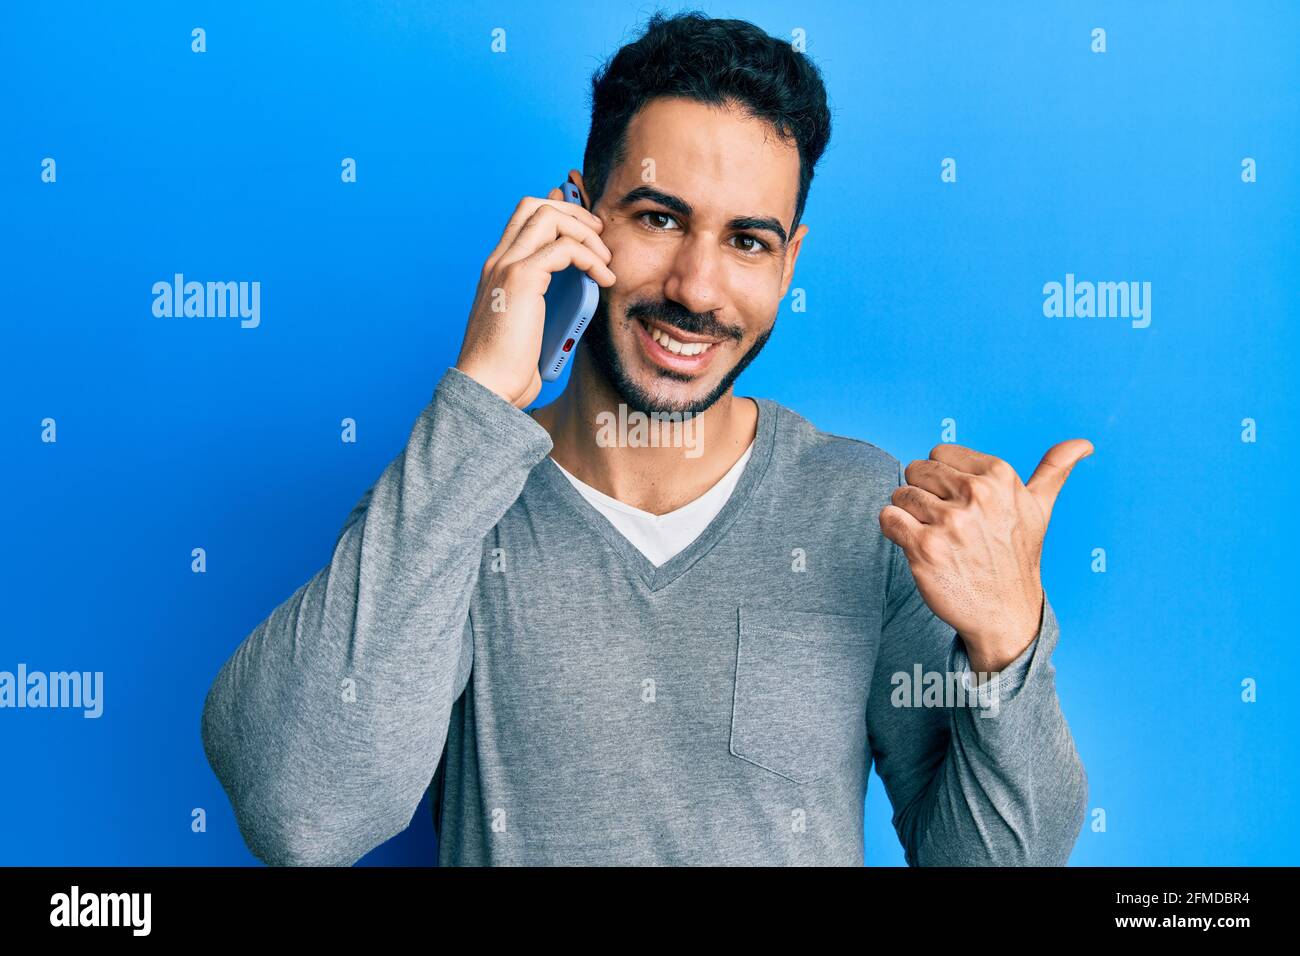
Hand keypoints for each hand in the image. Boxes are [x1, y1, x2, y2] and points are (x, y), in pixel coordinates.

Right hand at [455, 180, 616, 408]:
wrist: (488, 387)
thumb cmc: (508, 368)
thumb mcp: (530, 325)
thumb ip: (545, 302)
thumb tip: (576, 289)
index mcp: (497, 270)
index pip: (524, 218)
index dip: (557, 211)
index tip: (587, 227)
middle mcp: (499, 261)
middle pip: (536, 205)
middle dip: (575, 212)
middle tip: (600, 236)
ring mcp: (507, 266)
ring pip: (550, 217)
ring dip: (586, 232)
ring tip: (605, 261)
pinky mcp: (523, 279)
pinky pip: (565, 248)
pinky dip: (591, 258)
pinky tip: (604, 279)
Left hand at [878, 439, 1093, 671]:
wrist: (1005, 614)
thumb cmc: (1017, 558)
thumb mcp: (1040, 510)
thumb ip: (1054, 471)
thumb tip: (1084, 444)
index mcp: (999, 476)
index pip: (939, 453)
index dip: (942, 479)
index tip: (961, 504)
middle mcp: (976, 494)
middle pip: (916, 470)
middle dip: (924, 495)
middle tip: (947, 526)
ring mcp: (950, 521)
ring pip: (900, 494)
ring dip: (909, 516)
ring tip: (936, 538)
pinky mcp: (925, 547)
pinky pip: (888, 518)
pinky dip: (894, 530)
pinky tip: (916, 546)